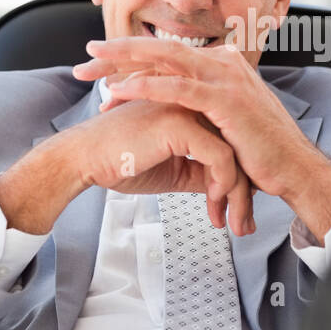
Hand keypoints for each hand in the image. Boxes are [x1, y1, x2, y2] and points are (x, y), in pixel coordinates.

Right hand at [70, 97, 254, 234]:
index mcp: (192, 108)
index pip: (231, 142)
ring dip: (238, 194)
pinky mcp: (181, 124)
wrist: (85, 159)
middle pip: (238, 147)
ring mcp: (188, 110)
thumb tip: (227, 191)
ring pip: (234, 152)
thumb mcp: (173, 170)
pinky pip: (219, 156)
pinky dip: (223, 184)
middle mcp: (194, 104)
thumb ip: (202, 173)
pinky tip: (213, 203)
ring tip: (233, 223)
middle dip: (245, 191)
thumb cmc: (120, 162)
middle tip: (244, 225)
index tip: (236, 212)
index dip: (238, 180)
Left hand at [73, 37, 316, 203]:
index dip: (133, 57)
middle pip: (162, 48)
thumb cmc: (261, 152)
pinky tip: (120, 88)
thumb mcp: (228, 121)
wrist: (293, 168)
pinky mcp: (225, 99)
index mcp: (223, 64)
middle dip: (120, 50)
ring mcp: (226, 77)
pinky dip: (147, 86)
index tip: (102, 65)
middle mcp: (224, 62)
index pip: (169, 54)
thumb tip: (181, 111)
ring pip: (165, 59)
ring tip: (92, 64)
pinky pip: (179, 87)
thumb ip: (205, 109)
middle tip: (86, 52)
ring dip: (124, 61)